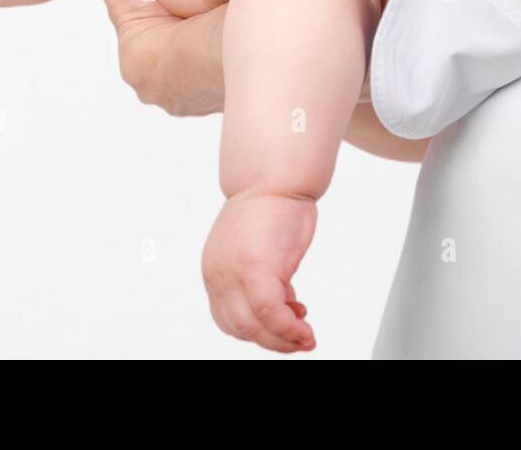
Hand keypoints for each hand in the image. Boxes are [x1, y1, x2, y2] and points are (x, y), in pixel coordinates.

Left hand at [201, 190, 317, 352]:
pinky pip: (271, 314)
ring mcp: (234, 273)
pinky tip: (305, 329)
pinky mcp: (256, 270)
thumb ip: (260, 276)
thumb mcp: (258, 249)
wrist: (277, 178)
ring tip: (305, 336)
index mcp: (215, 269)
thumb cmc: (273, 207)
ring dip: (283, 340)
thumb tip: (282, 303)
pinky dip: (290, 329)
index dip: (258, 331)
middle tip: (298, 341)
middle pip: (240, 328)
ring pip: (254, 327)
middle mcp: (218, 274)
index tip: (283, 331)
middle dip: (273, 341)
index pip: (229, 318)